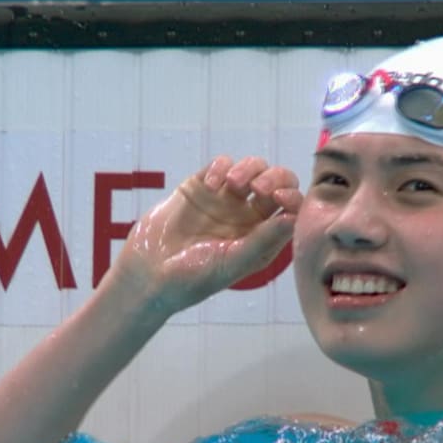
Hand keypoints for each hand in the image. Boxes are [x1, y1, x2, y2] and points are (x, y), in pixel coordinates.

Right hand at [110, 155, 301, 313]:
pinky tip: (212, 184)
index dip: (293, 198)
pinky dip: (220, 167)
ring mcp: (224, 200)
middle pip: (277, 182)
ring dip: (249, 168)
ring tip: (233, 182)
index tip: (281, 198)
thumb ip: (263, 239)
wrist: (148, 274)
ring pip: (251, 168)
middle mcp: (248, 217)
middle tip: (259, 189)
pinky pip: (220, 165)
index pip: (290, 209)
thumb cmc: (193, 278)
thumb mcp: (232, 261)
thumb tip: (294, 217)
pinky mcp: (200, 187)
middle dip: (274, 177)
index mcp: (262, 237)